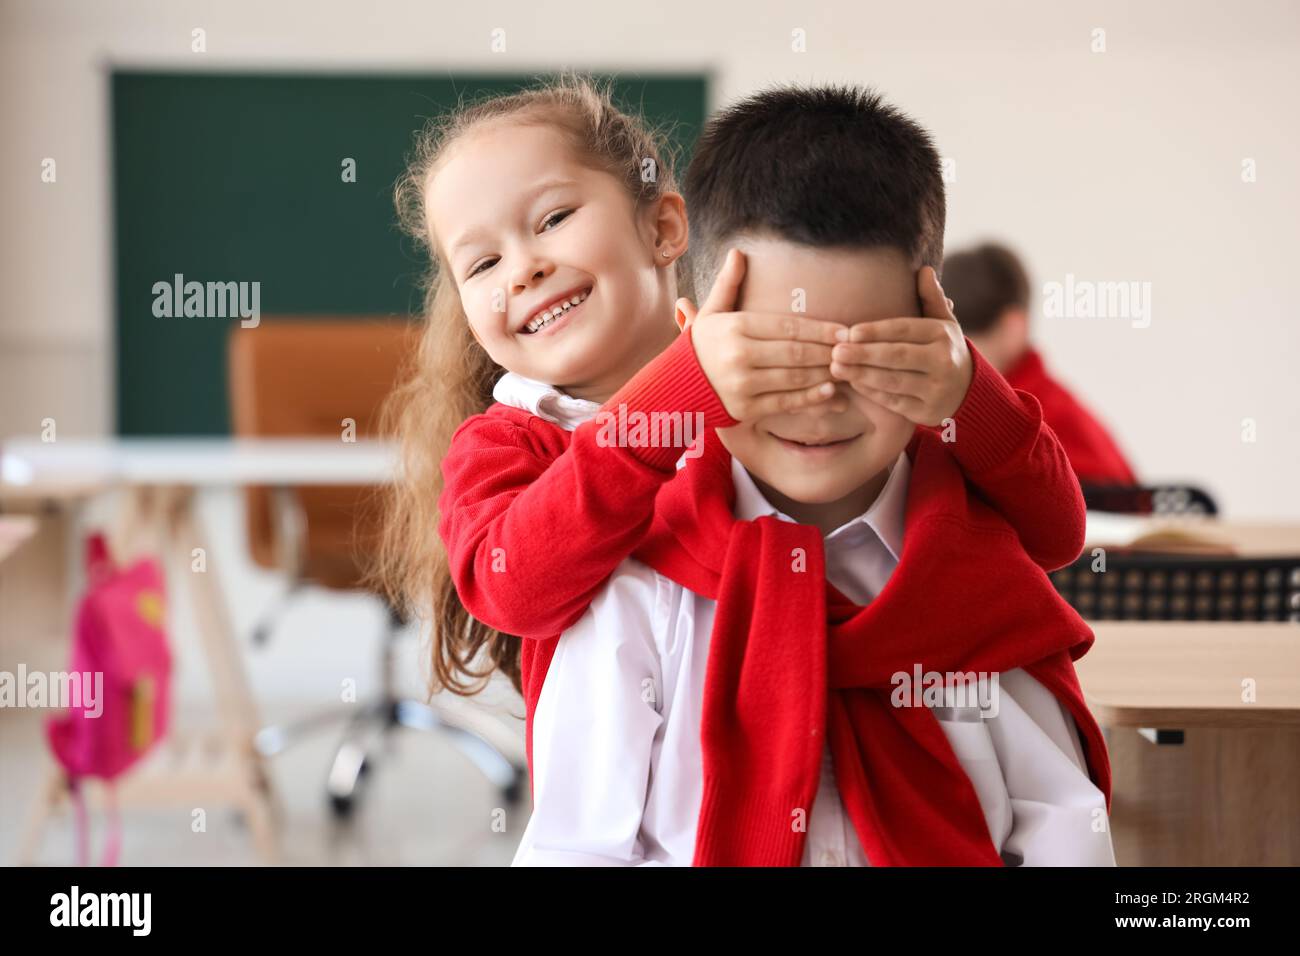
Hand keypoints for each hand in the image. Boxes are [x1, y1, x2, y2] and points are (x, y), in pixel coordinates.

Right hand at [682, 249, 848, 420]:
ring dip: (824, 374)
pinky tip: (830, 391)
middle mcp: (739, 355)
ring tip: (845, 368)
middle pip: (795, 353)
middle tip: (851, 350)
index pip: (788, 327)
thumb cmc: (703, 346)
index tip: (845, 330)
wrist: (677, 385)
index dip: (820, 329)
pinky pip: (785, 403)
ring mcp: (742, 384)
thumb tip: (737, 252)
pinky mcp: (745, 408)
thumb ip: (728, 284)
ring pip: (794, 378)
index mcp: (735, 327)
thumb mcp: (712, 312)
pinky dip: (810, 398)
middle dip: (828, 351)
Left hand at [827, 265, 972, 425]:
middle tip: (835, 351)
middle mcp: (943, 362)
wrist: (967, 390)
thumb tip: (925, 270)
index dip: (876, 331)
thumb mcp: (943, 323)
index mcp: (943, 335)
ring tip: (836, 367)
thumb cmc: (943, 349)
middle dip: (863, 354)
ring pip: (892, 381)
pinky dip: (871, 393)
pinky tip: (852, 383)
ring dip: (861, 375)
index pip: (904, 330)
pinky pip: (893, 402)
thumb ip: (931, 298)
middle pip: (896, 356)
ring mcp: (936, 389)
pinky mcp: (926, 411)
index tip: (851, 331)